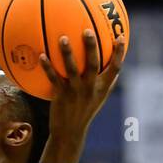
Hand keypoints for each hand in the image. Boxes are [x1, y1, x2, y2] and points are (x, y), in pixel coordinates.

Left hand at [39, 27, 126, 162]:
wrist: (69, 132)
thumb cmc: (84, 111)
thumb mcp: (99, 98)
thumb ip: (106, 82)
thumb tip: (114, 63)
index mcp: (102, 88)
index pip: (115, 68)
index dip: (119, 53)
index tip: (121, 36)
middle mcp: (91, 88)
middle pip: (94, 65)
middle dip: (92, 47)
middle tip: (87, 31)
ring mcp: (75, 92)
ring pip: (72, 70)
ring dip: (67, 53)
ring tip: (63, 38)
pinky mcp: (61, 96)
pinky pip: (54, 78)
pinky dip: (48, 67)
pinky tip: (42, 56)